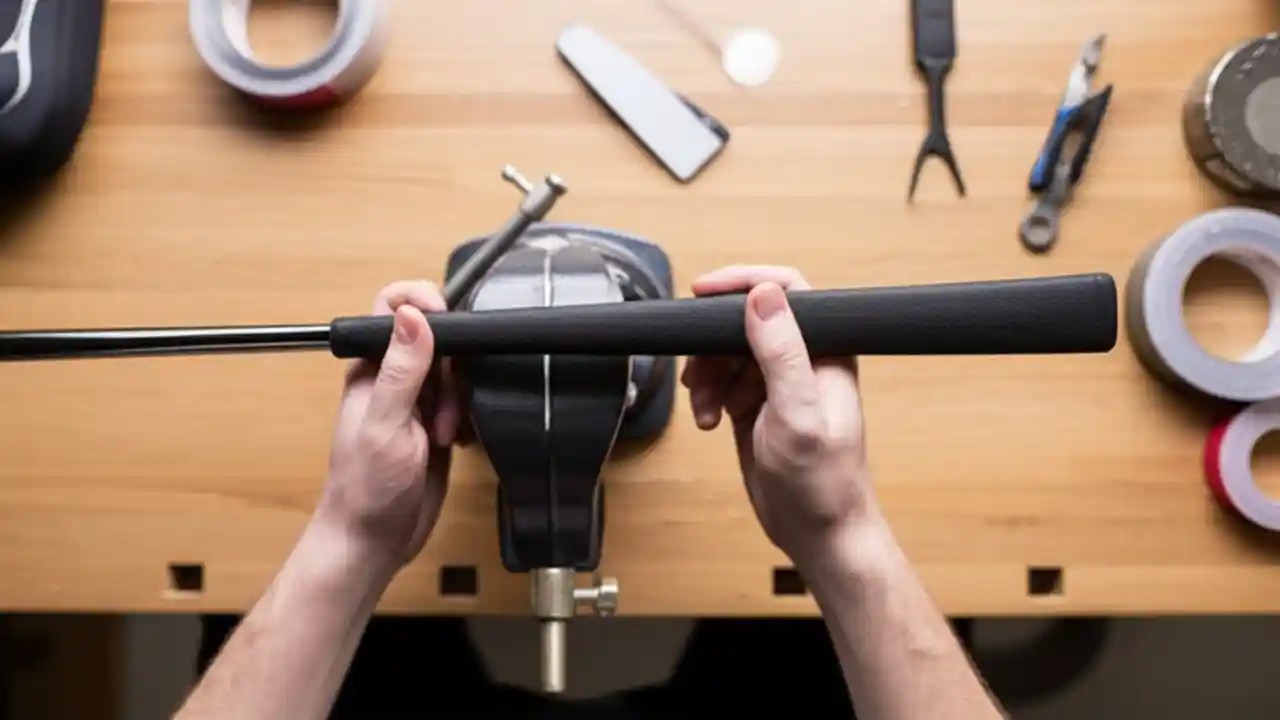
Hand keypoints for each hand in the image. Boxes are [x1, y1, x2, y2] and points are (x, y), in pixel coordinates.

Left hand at [314, 281, 460, 573]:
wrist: (372, 541)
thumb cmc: (366, 489)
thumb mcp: (386, 424)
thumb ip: (401, 370)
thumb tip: (412, 314)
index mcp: (371, 369)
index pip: (393, 307)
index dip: (423, 303)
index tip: (448, 327)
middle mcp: (393, 379)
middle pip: (436, 338)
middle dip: (452, 368)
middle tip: (441, 407)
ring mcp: (414, 403)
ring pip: (454, 371)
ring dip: (459, 400)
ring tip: (443, 433)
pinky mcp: (434, 426)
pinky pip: (462, 402)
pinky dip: (466, 418)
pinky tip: (455, 442)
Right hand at [682, 266, 882, 569]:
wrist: (819, 534)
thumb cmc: (824, 484)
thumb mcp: (798, 415)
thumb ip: (781, 353)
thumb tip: (764, 296)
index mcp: (825, 351)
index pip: (786, 290)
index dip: (744, 282)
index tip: (704, 291)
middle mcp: (802, 361)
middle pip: (745, 319)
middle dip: (712, 341)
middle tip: (698, 370)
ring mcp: (777, 384)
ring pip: (726, 351)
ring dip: (705, 374)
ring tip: (706, 407)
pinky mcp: (756, 406)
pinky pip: (720, 382)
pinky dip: (706, 396)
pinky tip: (709, 421)